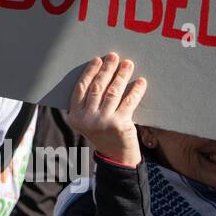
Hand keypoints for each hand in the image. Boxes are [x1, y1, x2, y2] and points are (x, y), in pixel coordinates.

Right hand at [66, 53, 144, 167]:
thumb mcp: (89, 121)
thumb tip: (100, 75)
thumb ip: (89, 104)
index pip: (81, 88)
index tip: (98, 60)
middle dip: (106, 69)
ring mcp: (102, 122)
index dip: (89, 72)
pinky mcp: (119, 124)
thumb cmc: (104, 134)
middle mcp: (86, 119)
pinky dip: (135, 90)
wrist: (117, 158)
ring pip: (112, 92)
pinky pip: (128, 102)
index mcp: (75, 116)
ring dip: (121, 75)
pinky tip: (141, 81)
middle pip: (97, 87)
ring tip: (128, 64)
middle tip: (114, 57)